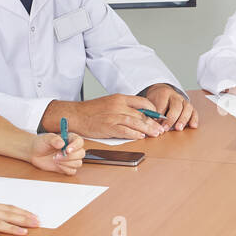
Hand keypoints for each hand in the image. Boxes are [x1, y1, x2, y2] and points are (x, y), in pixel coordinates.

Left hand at [30, 132, 84, 174]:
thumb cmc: (41, 143)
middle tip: (57, 155)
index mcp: (70, 139)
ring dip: (66, 163)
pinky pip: (72, 171)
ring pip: (78, 163)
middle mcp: (72, 149)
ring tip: (55, 159)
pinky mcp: (67, 167)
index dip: (76, 146)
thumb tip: (62, 143)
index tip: (67, 149)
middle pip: (81, 154)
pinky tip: (57, 165)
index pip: (79, 142)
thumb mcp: (46, 138)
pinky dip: (65, 169)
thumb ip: (54, 139)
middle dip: (70, 156)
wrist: (34, 152)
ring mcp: (70, 159)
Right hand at [46, 94, 162, 140]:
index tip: (158, 116)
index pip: (142, 102)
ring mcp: (113, 116)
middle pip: (141, 113)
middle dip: (153, 122)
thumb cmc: (91, 111)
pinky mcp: (108, 126)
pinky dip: (135, 134)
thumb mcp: (109, 103)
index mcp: (119, 98)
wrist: (75, 115)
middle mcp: (118, 105)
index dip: (152, 110)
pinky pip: (125, 131)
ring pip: (136, 122)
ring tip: (156, 134)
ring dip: (148, 129)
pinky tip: (141, 137)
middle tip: (161, 128)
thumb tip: (138, 116)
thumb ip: (123, 107)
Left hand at [143, 83, 197, 130]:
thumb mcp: (150, 103)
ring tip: (179, 128)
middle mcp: (176, 96)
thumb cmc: (156, 101)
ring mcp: (184, 101)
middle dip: (171, 118)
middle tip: (166, 128)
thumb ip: (151, 113)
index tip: (156, 123)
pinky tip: (192, 126)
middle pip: (176, 106)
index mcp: (164, 93)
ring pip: (187, 108)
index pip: (163, 104)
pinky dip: (194, 119)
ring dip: (183, 119)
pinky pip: (194, 112)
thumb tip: (152, 125)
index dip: (159, 115)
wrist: (162, 93)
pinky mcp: (189, 107)